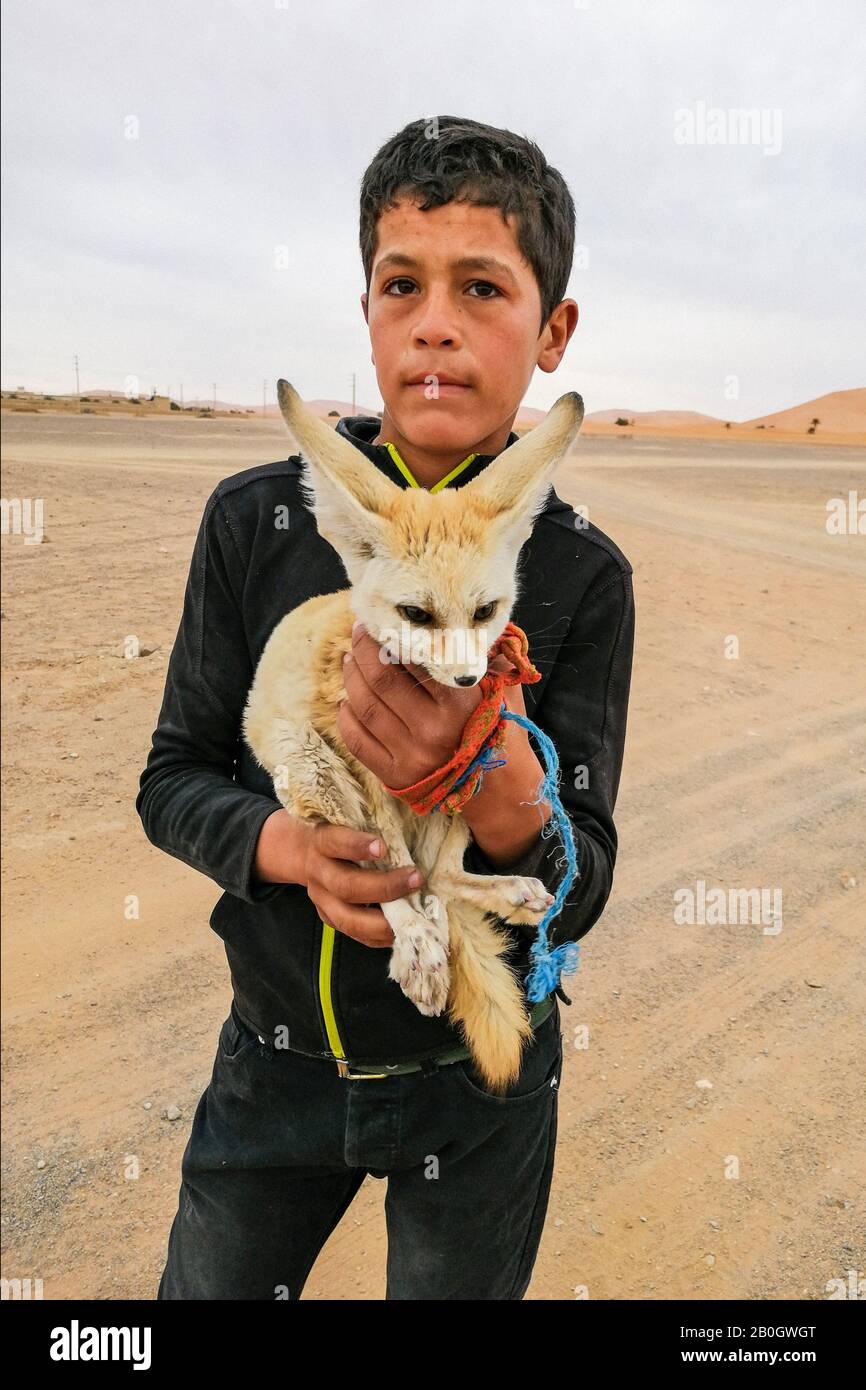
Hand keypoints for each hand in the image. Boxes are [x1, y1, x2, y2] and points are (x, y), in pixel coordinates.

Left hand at [338, 620, 486, 787]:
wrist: (499, 790)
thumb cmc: (499, 731)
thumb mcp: (501, 690)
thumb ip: (482, 657)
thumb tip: (461, 621)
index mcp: (459, 703)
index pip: (413, 659)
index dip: (391, 636)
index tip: (383, 622)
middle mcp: (432, 729)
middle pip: (380, 679)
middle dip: (363, 650)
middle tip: (359, 632)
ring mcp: (410, 754)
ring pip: (364, 706)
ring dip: (351, 677)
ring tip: (350, 660)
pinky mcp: (394, 775)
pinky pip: (357, 740)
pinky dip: (347, 716)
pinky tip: (348, 700)